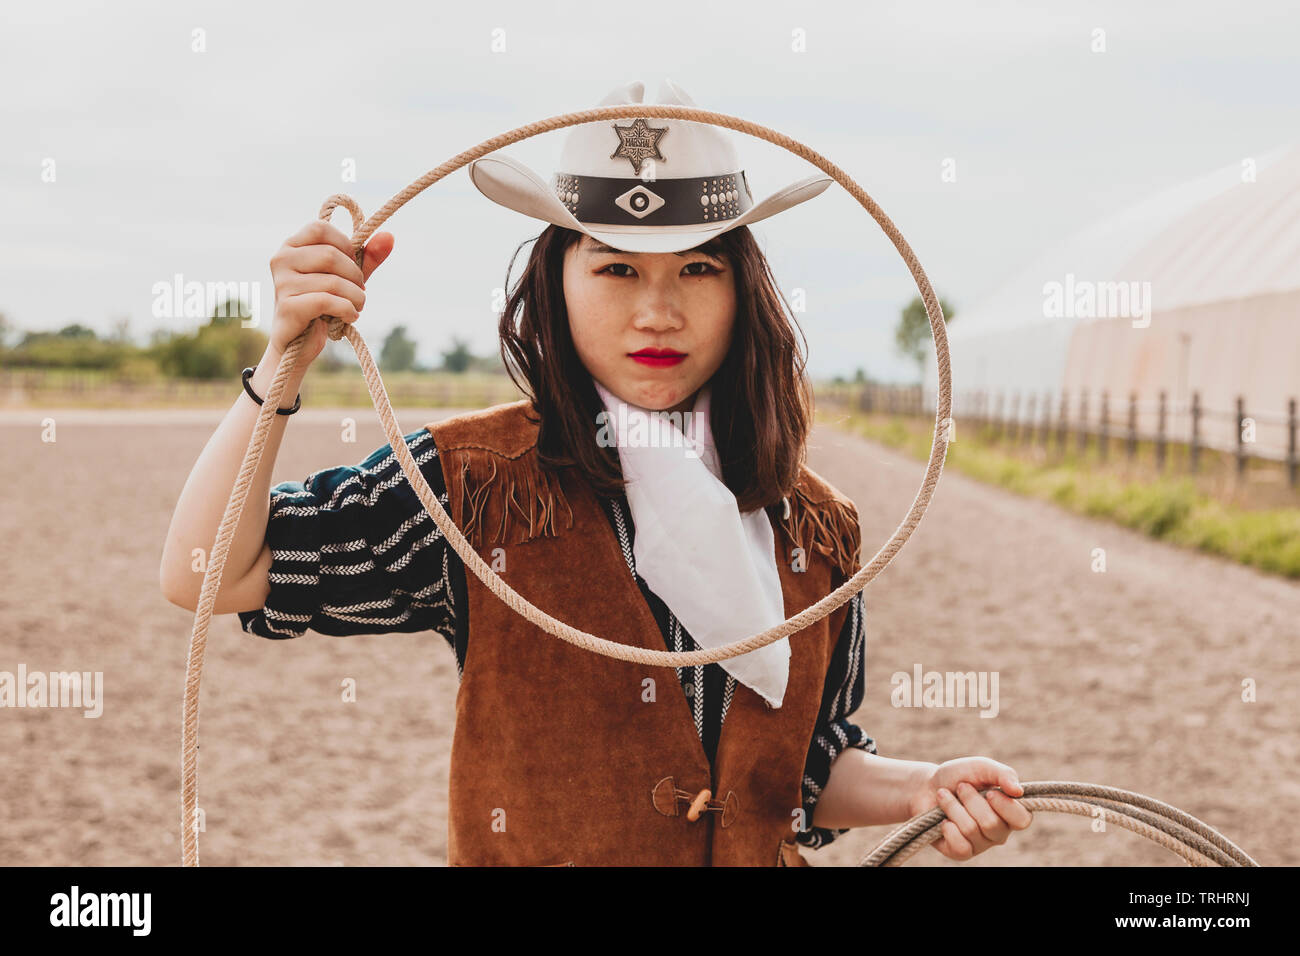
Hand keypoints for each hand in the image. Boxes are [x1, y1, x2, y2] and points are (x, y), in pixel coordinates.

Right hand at [267, 220, 394, 362]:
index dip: (345, 245)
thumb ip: (367, 257)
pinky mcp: (288, 307)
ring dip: (356, 297)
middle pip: (330, 255)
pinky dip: (346, 310)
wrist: (296, 346)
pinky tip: (350, 317)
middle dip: (355, 276)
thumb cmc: (321, 306)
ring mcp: (281, 283)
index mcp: (291, 246)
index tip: (353, 265)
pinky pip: (327, 301)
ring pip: (332, 281)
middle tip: (360, 292)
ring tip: (356, 307)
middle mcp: (281, 260)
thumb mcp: (346, 277)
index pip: (320, 228)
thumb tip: (389, 237)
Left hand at [906, 757, 1032, 860]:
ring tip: (945, 796)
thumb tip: (1019, 791)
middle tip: (961, 788)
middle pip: (991, 824)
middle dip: (970, 800)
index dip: (1006, 806)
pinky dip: (947, 827)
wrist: (927, 786)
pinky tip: (943, 819)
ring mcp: (981, 844)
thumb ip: (1003, 774)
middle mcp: (999, 831)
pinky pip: (960, 846)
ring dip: (953, 807)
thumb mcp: (981, 767)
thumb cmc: (958, 776)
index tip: (989, 792)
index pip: (1022, 820)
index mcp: (1011, 811)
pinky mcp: (962, 852)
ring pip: (971, 830)